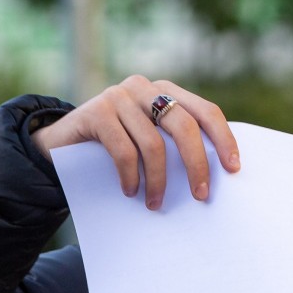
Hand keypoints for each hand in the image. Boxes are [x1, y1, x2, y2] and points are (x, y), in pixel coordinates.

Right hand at [34, 75, 239, 209]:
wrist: (58, 143)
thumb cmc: (113, 147)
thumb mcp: (147, 140)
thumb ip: (173, 143)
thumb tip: (213, 175)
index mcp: (166, 91)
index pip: (206, 111)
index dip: (224, 138)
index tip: (234, 169)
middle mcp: (145, 88)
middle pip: (184, 124)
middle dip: (196, 163)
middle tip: (200, 195)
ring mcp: (119, 96)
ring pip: (153, 143)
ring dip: (159, 180)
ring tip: (156, 204)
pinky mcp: (96, 111)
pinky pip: (124, 150)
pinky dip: (131, 176)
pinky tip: (131, 193)